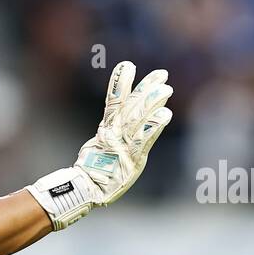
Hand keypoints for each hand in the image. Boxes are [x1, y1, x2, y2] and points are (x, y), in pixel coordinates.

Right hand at [27, 61, 173, 229]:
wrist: (86, 189)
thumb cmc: (93, 171)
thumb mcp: (99, 145)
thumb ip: (108, 131)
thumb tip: (112, 119)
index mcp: (107, 128)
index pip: (114, 99)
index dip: (120, 81)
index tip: (128, 65)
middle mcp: (114, 132)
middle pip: (132, 105)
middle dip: (147, 87)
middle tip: (162, 74)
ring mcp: (122, 143)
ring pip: (138, 118)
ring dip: (152, 102)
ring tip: (166, 88)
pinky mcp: (132, 157)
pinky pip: (145, 137)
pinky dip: (155, 124)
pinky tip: (166, 113)